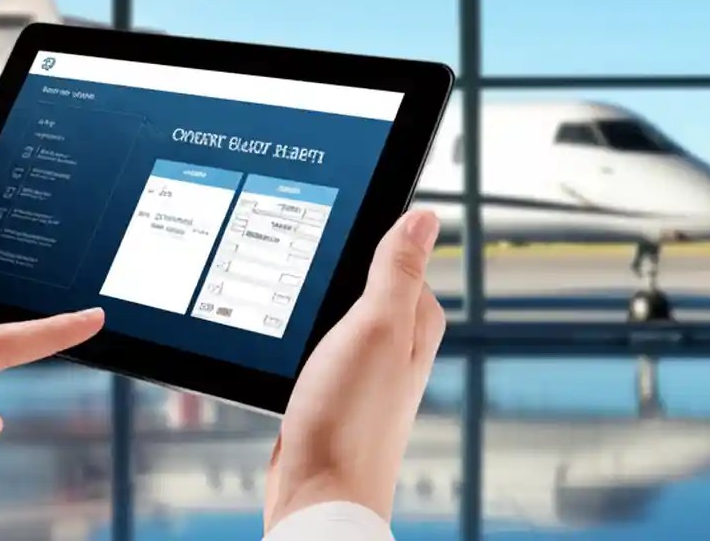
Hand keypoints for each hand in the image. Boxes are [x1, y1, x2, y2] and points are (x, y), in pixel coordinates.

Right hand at [264, 209, 444, 531]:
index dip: (366, 241)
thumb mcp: (375, 326)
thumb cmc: (350, 420)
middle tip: (305, 281)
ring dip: (312, 312)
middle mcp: (397, 347)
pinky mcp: (334, 392)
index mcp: (417, 323)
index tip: (332, 238)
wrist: (317, 493)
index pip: (400, 256)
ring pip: (336, 316)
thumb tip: (423, 216)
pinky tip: (285, 350)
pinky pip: (318, 347)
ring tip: (292, 317)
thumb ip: (398, 270)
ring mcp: (365, 372)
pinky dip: (300, 341)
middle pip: (363, 283)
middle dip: (333, 276)